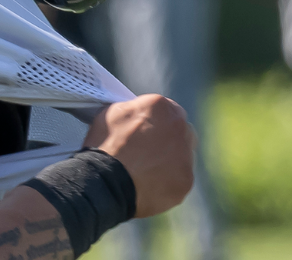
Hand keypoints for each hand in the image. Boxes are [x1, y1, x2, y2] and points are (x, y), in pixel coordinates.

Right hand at [82, 94, 195, 217]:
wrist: (106, 182)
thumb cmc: (104, 146)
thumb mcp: (111, 113)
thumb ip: (132, 109)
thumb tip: (138, 115)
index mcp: (161, 106)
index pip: (166, 108)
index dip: (154, 120)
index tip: (144, 131)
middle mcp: (180, 127)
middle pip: (180, 129)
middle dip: (169, 137)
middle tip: (149, 150)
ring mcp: (186, 155)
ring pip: (184, 155)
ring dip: (171, 159)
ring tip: (148, 170)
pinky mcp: (186, 180)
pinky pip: (180, 178)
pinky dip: (168, 181)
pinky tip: (151, 184)